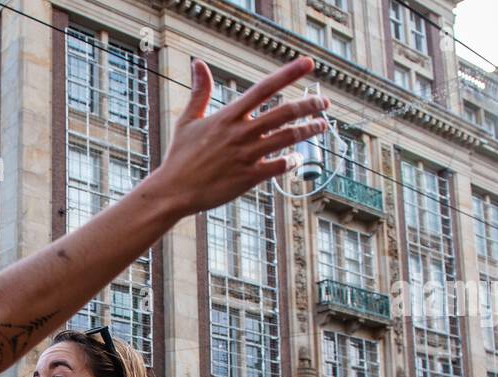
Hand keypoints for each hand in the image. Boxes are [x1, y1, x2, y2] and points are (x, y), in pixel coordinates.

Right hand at [154, 57, 327, 218]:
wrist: (173, 191)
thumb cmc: (179, 156)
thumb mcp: (188, 120)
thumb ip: (200, 91)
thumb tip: (198, 64)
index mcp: (228, 116)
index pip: (264, 88)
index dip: (289, 74)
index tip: (308, 64)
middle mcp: (241, 133)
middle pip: (285, 112)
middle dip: (309, 105)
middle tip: (324, 102)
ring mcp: (246, 156)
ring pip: (288, 138)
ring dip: (309, 130)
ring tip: (321, 126)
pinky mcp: (249, 177)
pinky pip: (279, 166)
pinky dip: (292, 161)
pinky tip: (297, 158)